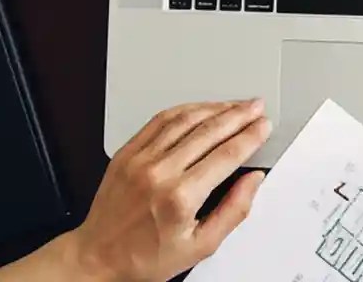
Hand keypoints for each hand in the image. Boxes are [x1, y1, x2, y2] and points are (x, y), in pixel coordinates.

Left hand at [67, 99, 271, 281]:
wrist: (99, 257)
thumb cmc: (145, 257)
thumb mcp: (201, 246)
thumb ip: (233, 211)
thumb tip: (253, 181)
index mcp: (181, 198)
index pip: (227, 155)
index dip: (251, 136)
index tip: (263, 127)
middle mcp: (159, 173)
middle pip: (210, 131)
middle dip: (239, 115)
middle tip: (256, 107)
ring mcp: (140, 159)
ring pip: (185, 119)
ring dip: (215, 107)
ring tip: (234, 105)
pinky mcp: (126, 153)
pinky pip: (159, 120)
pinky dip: (185, 109)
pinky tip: (200, 107)